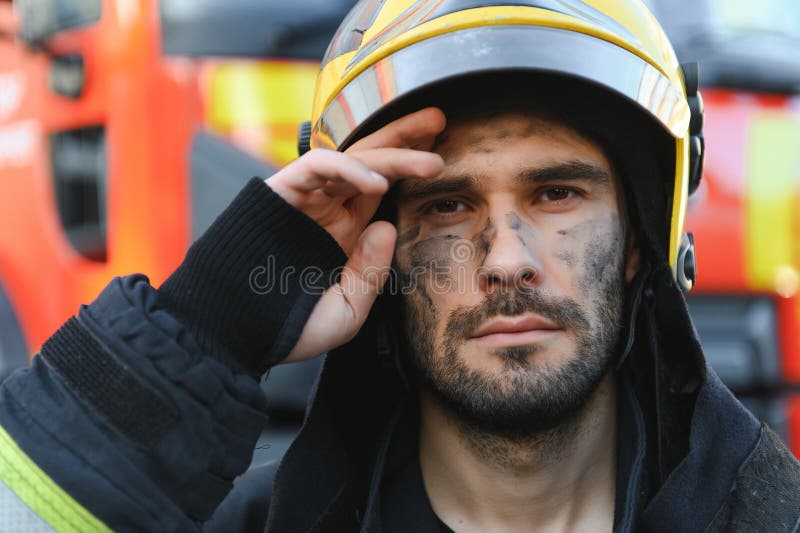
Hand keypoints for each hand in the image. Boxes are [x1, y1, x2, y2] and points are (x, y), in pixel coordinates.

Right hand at [267, 108, 445, 362]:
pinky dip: (347, 169)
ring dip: (388, 152)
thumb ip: (371, 272)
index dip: (409, 170)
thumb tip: (386, 225)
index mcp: (345, 233)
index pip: (382, 189)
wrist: (232, 334)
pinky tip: (377, 183)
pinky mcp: (282, 192)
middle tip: (437, 121)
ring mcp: (306, 200)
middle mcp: (328, 210)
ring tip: (427, 152)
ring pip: (350, 159)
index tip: (442, 162)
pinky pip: (316, 168)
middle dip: (404, 140)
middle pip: (371, 163)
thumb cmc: (289, 328)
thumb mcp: (347, 309)